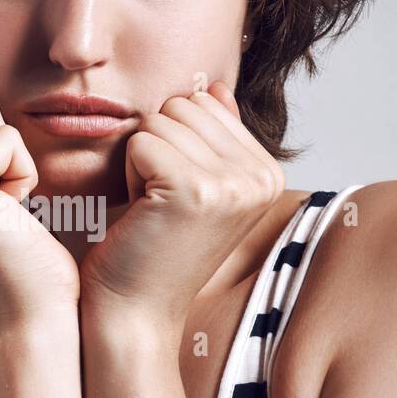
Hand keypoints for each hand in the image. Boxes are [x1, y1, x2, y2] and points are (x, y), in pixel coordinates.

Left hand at [79, 81, 284, 332]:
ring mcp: (232, 183)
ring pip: (160, 119)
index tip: (178, 194)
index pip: (204, 103)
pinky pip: (141, 140)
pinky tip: (142, 211)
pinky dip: (128, 173)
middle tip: (161, 202)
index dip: (175, 143)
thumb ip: (215, 136)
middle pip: (183, 105)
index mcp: (268, 172)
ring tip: (153, 208)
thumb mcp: (198, 187)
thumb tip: (216, 87)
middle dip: (158, 147)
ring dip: (141, 161)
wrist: (135, 311)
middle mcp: (260, 177)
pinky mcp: (193, 189)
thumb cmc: (156, 248)